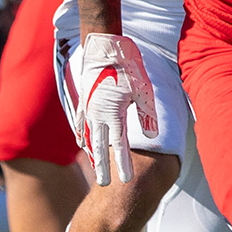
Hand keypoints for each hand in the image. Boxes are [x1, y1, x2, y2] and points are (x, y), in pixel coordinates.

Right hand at [77, 32, 157, 185]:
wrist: (104, 46)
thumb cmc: (127, 67)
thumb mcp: (143, 90)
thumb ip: (146, 114)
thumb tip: (152, 136)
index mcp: (113, 113)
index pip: (119, 145)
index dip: (122, 164)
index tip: (126, 180)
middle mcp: (97, 114)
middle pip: (100, 146)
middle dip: (102, 166)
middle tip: (104, 184)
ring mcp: (87, 107)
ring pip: (88, 136)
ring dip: (92, 154)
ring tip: (95, 168)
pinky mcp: (83, 99)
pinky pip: (80, 122)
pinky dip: (81, 135)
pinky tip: (82, 144)